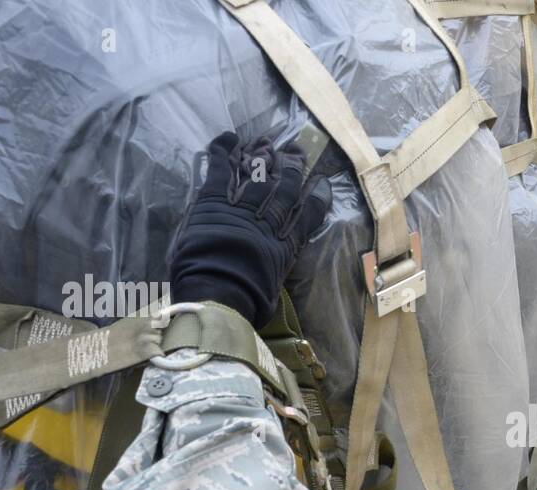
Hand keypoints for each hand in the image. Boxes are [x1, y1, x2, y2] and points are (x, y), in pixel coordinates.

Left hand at [169, 131, 331, 329]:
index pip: (306, 219)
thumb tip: (268, 290)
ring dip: (263, 158)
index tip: (322, 185)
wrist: (218, 293)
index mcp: (284, 249)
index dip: (316, 200)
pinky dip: (224, 153)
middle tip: (296, 154)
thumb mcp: (269, 298)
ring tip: (268, 143)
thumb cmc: (246, 304)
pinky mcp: (214, 202)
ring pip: (258, 177)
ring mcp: (242, 210)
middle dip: (292, 170)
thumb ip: (270, 284)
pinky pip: (221, 172)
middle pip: (285, 191)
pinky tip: (229, 138)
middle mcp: (268, 224)